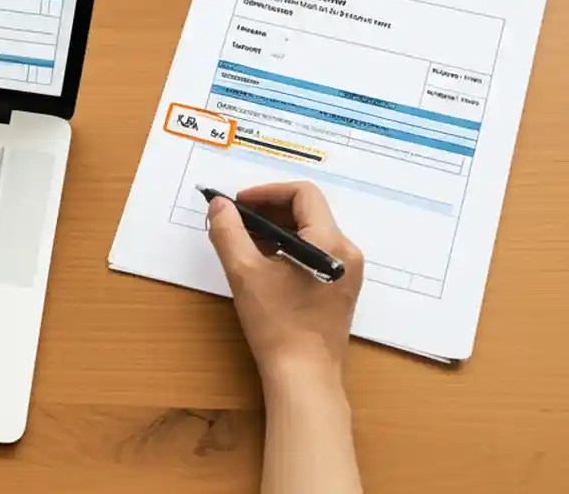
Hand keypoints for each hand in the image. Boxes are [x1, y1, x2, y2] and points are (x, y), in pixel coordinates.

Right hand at [206, 181, 363, 386]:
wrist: (304, 376)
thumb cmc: (276, 324)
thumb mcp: (244, 273)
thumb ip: (229, 232)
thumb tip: (220, 206)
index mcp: (330, 242)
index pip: (303, 194)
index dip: (267, 192)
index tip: (239, 204)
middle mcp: (347, 251)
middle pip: (309, 212)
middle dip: (269, 210)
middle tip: (237, 220)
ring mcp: (348, 272)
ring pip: (312, 233)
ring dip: (278, 229)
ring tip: (246, 242)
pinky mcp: (342, 289)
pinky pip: (316, 253)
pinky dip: (289, 248)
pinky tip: (265, 264)